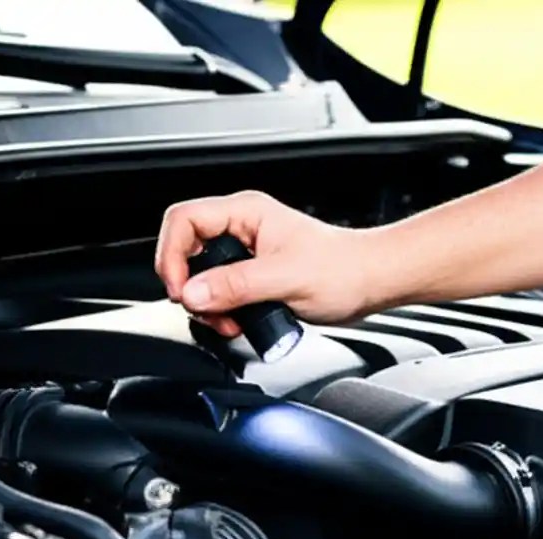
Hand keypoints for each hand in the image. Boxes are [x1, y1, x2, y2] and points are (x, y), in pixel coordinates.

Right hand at [156, 191, 376, 337]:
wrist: (371, 282)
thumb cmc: (343, 269)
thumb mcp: (285, 278)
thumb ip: (236, 285)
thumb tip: (193, 293)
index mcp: (245, 212)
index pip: (183, 220)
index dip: (171, 255)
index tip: (180, 290)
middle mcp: (241, 228)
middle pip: (185, 250)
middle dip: (190, 287)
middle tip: (207, 310)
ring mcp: (245, 252)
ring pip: (200, 276)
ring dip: (208, 304)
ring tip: (230, 320)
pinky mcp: (252, 275)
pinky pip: (219, 292)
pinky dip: (222, 311)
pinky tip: (240, 321)